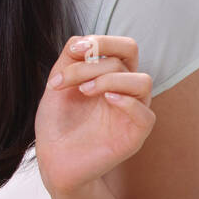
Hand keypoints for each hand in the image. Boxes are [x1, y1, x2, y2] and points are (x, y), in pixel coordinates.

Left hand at [34, 34, 155, 196]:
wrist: (53, 158)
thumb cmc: (57, 122)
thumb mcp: (57, 85)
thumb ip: (68, 60)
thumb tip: (81, 41)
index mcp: (108, 74)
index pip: (120, 45)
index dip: (100, 40)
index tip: (75, 51)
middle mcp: (123, 89)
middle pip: (131, 53)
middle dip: (100, 56)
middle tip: (73, 76)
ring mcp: (131, 112)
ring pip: (142, 81)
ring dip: (109, 78)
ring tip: (84, 92)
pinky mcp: (134, 135)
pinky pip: (145, 114)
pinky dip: (127, 102)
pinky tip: (106, 100)